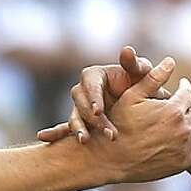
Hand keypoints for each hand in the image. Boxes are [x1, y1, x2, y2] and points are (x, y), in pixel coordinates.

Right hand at [38, 45, 162, 142]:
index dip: (93, 97)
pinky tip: (47, 138)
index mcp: (95, 76)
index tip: (98, 110)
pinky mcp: (81, 122)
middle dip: (92, 118)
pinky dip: (57, 134)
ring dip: (79, 128)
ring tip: (85, 140)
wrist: (143, 104)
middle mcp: (84, 90)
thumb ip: (133, 63)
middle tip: (108, 133)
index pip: (90, 84)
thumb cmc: (142, 83)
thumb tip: (126, 50)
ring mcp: (80, 108)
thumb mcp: (141, 73)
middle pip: (80, 103)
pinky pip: (67, 129)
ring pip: (74, 117)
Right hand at [88, 56, 190, 183]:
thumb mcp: (132, 96)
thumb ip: (153, 78)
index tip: (184, 83)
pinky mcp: (184, 162)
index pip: (188, 93)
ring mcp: (185, 147)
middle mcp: (183, 128)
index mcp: (172, 110)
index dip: (187, 86)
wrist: (111, 158)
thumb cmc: (118, 124)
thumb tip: (171, 60)